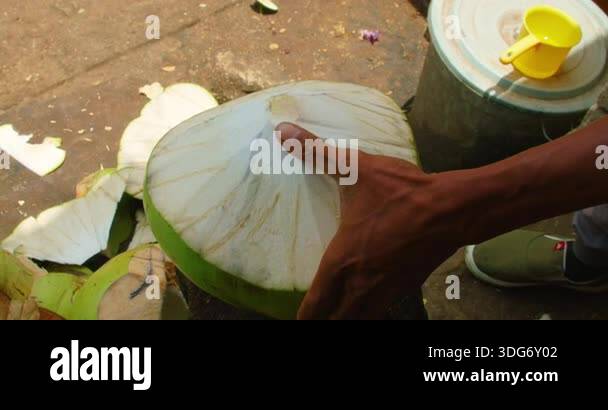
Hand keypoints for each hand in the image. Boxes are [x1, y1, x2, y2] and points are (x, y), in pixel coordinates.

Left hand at [276, 123, 461, 319]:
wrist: (450, 208)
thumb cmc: (400, 191)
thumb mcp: (353, 169)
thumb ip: (314, 151)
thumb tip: (282, 131)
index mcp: (343, 261)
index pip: (315, 305)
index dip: (303, 318)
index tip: (296, 321)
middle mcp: (361, 284)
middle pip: (336, 321)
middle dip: (322, 322)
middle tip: (312, 321)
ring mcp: (386, 290)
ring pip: (360, 321)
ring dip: (346, 319)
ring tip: (337, 315)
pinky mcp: (406, 287)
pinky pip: (381, 311)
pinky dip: (368, 312)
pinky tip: (366, 304)